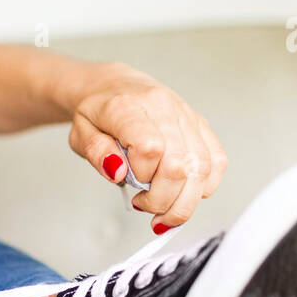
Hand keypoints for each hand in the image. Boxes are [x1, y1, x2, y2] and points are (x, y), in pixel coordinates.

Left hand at [66, 63, 227, 231]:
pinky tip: (185, 193)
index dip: (142, 176)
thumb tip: (118, 172)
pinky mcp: (200, 124)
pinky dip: (204, 186)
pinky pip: (216, 161)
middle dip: (163, 199)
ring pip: (202, 167)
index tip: (129, 183)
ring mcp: (185, 115)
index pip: (150, 148)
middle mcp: (163, 107)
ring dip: (185, 200)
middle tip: (146, 207)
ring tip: (165, 210)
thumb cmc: (97, 112)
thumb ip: (96, 153)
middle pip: (180, 164)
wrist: (113, 86)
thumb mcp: (80, 134)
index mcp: (128, 107)